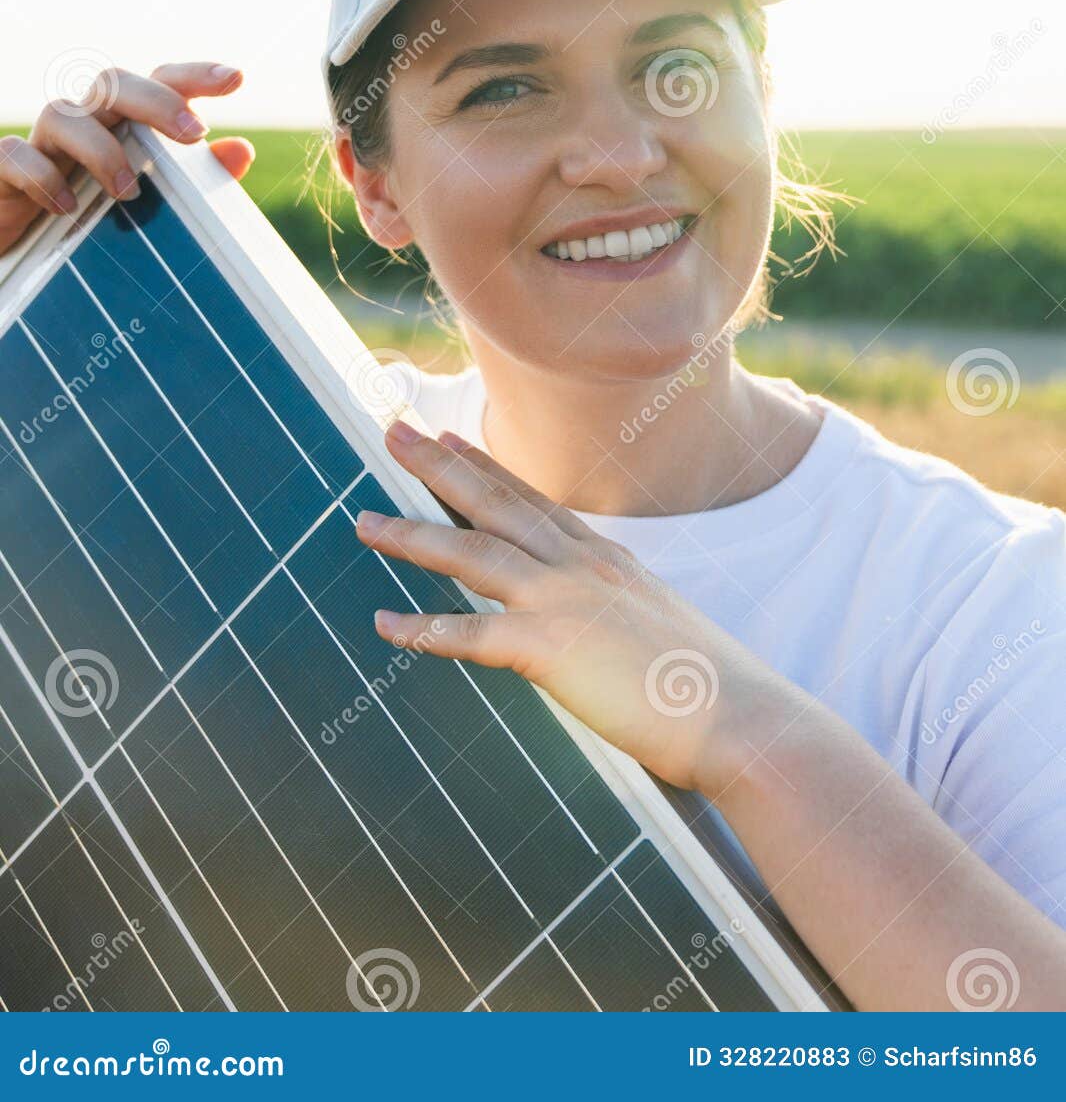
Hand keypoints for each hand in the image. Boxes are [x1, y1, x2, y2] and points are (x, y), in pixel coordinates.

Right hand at [0, 61, 253, 257]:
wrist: (16, 251)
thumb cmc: (88, 219)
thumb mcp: (146, 203)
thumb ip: (194, 180)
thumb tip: (241, 152)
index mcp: (121, 124)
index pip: (157, 82)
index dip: (194, 75)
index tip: (237, 79)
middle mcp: (82, 122)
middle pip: (112, 82)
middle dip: (155, 101)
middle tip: (193, 132)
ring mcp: (40, 143)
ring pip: (61, 113)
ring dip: (101, 149)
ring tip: (128, 191)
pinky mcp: (2, 170)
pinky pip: (15, 156)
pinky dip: (42, 179)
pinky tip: (67, 207)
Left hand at [356, 419, 782, 798]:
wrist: (740, 717)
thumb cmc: (707, 687)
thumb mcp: (659, 626)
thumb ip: (616, 615)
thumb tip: (597, 629)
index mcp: (605, 558)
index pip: (531, 499)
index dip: (484, 466)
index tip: (448, 435)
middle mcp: (579, 565)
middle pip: (493, 502)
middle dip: (438, 464)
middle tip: (392, 431)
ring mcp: (563, 600)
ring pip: (470, 553)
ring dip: (412, 534)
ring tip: (363, 521)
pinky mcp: (549, 647)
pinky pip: (469, 634)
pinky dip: (422, 630)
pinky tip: (384, 625)